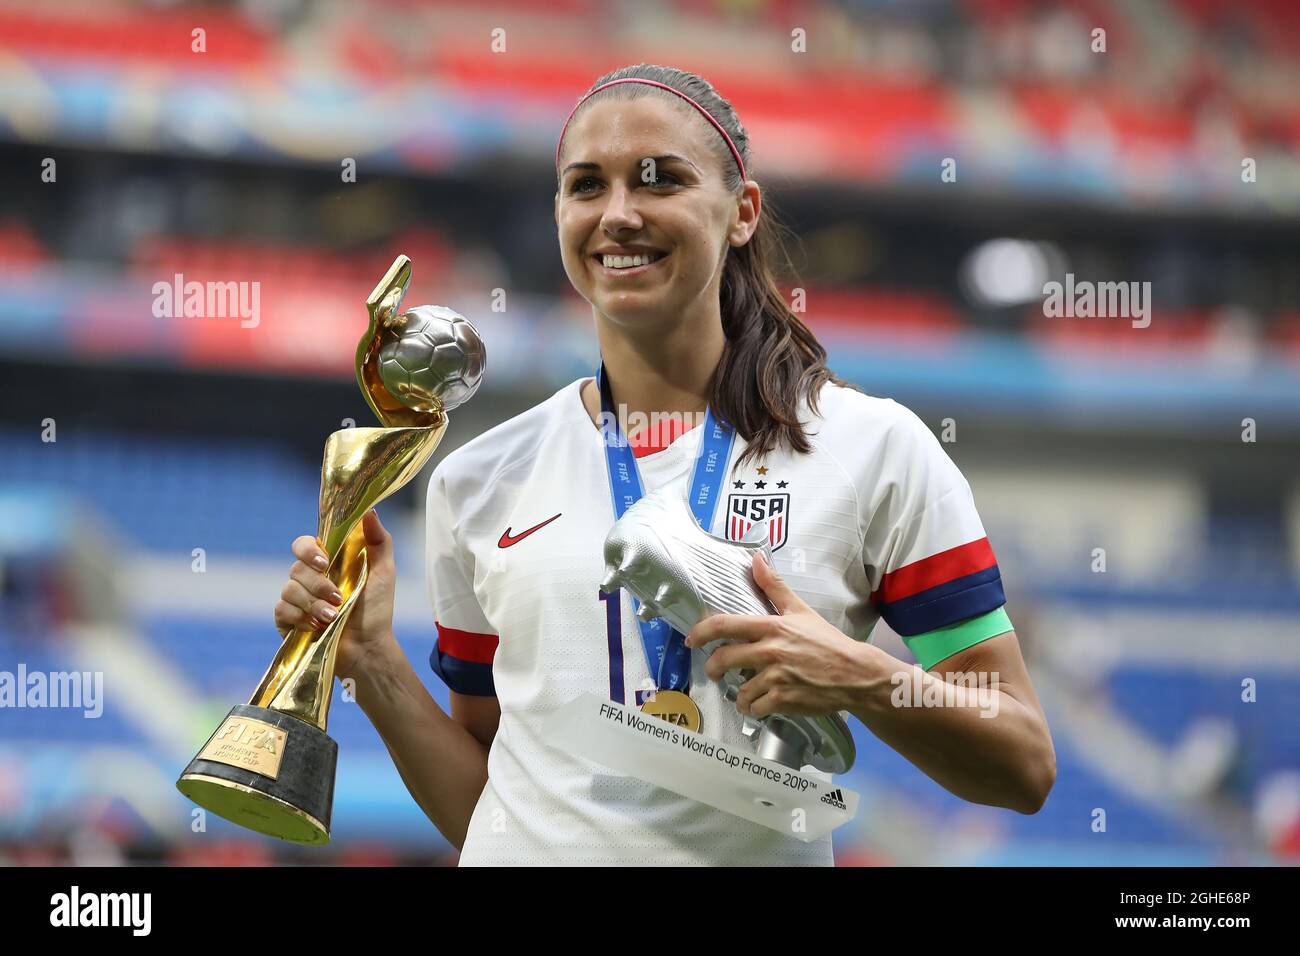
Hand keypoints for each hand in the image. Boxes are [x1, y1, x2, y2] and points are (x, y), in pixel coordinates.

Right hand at [273, 509, 397, 679]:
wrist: (368, 648)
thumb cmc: (377, 610)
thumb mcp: (384, 571)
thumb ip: (379, 540)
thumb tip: (369, 510)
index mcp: (327, 563)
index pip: (303, 545)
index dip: (308, 550)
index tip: (325, 562)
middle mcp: (309, 579)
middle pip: (295, 568)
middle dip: (318, 584)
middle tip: (338, 597)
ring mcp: (297, 600)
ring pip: (289, 590)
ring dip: (313, 604)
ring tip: (333, 617)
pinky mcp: (287, 621)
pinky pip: (281, 610)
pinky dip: (300, 617)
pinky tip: (317, 627)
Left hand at [684, 551, 873, 718]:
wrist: (853, 673)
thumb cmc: (826, 641)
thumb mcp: (800, 610)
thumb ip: (774, 587)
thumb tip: (756, 558)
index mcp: (771, 627)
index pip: (724, 625)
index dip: (701, 632)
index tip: (692, 639)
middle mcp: (769, 651)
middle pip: (723, 660)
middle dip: (712, 668)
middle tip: (714, 671)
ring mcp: (775, 677)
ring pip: (739, 690)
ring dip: (740, 694)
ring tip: (748, 692)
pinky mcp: (783, 700)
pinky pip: (755, 708)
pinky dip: (755, 709)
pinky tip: (761, 704)